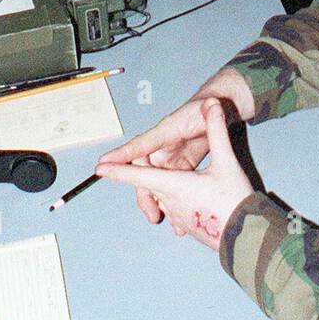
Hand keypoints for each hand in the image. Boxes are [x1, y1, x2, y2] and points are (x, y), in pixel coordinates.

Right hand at [97, 68, 254, 224]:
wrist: (215, 110)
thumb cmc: (206, 109)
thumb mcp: (208, 110)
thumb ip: (210, 111)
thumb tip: (212, 103)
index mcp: (166, 131)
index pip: (141, 144)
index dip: (122, 155)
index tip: (103, 164)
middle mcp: (162, 145)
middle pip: (143, 170)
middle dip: (142, 191)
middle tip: (148, 209)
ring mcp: (169, 156)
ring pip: (154, 181)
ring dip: (154, 199)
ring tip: (156, 216)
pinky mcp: (179, 165)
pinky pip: (170, 184)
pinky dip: (169, 199)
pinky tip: (173, 216)